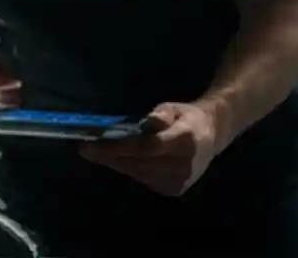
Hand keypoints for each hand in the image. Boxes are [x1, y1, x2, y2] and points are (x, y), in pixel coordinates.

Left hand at [77, 102, 222, 196]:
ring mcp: (180, 180)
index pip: (146, 147)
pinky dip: (130, 169)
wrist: (211, 137)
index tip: (91, 145)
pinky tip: (119, 159)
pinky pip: (144, 179)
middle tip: (86, 149)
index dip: (117, 147)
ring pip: (138, 173)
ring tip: (96, 153)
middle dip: (109, 156)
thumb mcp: (173, 108)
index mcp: (186, 140)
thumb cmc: (187, 118)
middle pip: (138, 162)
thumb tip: (149, 122)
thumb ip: (161, 114)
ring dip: (116, 163)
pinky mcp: (175, 190)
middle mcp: (184, 164)